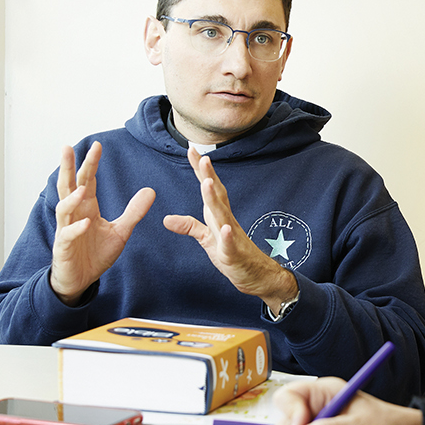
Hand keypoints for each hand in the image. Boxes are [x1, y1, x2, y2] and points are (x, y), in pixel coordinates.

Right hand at [50, 142, 155, 304]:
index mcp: (87, 207)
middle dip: (68, 168)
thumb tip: (150, 191)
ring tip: (82, 188)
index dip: (91, 164)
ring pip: (64, 208)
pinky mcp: (64, 247)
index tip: (97, 145)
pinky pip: (68, 235)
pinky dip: (77, 229)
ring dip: (72, 198)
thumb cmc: (95, 254)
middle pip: (68, 186)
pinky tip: (86, 222)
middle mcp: (74, 215)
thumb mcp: (120, 231)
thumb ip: (133, 212)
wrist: (81, 279)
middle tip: (67, 148)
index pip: (87, 180)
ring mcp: (67, 230)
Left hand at [163, 147, 297, 312]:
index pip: (209, 188)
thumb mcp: (206, 239)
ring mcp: (232, 237)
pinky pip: (230, 245)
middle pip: (217, 195)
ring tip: (208, 184)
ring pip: (222, 216)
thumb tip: (166, 218)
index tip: (192, 149)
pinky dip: (227, 236)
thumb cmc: (233, 255)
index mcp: (219, 215)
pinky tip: (225, 228)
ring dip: (215, 200)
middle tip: (202, 157)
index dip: (201, 170)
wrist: (258, 276)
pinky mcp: (234, 255)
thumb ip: (189, 226)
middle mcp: (226, 221)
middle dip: (209, 176)